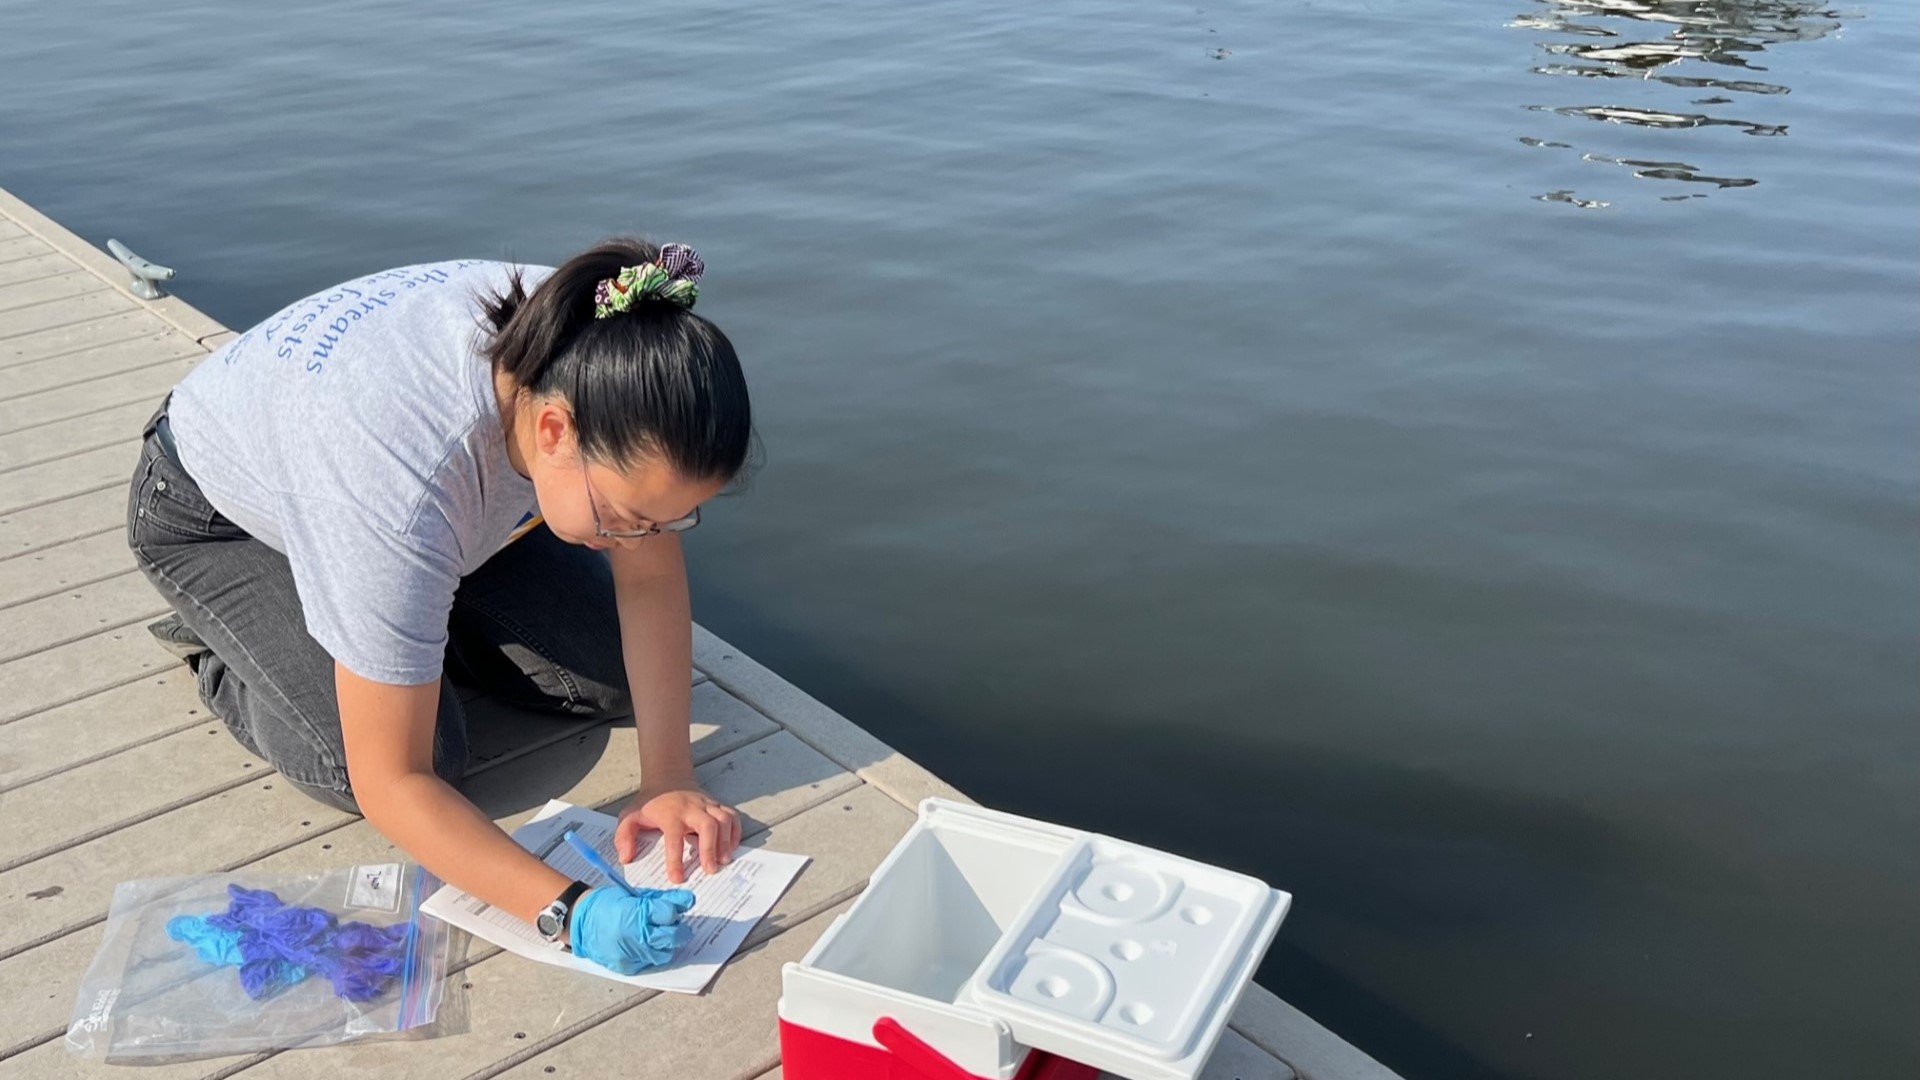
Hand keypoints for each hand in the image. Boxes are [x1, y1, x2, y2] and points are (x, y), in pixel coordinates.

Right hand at [569, 885, 694, 974]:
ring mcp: (631, 954)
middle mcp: (636, 936)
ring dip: (667, 945)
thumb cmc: (607, 904)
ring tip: (659, 935)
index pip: (669, 914)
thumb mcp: (635, 895)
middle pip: (672, 937)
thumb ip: (662, 899)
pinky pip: (649, 963)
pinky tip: (646, 945)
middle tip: (677, 926)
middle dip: (680, 931)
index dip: (675, 910)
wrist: (579, 922)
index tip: (676, 908)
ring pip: (664, 954)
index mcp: (637, 913)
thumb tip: (688, 901)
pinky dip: (652, 954)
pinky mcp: (627, 967)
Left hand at [614, 784, 741, 883]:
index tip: (677, 878)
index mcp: (670, 814)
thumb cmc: (650, 803)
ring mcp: (707, 805)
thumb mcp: (629, 816)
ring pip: (724, 819)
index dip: (676, 859)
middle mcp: (691, 808)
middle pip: (707, 824)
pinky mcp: (717, 804)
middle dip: (710, 848)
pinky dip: (736, 832)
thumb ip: (623, 836)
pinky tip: (732, 847)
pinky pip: (732, 816)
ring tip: (724, 860)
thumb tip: (626, 857)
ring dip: (726, 841)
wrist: (667, 778)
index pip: (674, 837)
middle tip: (711, 869)